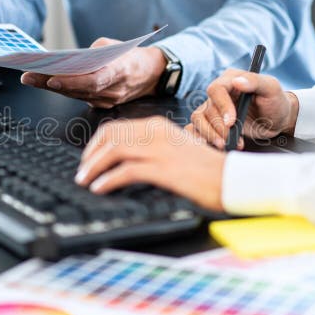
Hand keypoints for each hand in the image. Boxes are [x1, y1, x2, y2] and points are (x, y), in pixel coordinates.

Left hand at [20, 40, 166, 108]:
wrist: (151, 73)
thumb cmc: (130, 56)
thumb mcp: (113, 45)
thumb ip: (92, 52)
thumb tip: (68, 59)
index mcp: (121, 71)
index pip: (94, 80)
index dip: (72, 81)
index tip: (51, 78)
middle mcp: (114, 90)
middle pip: (78, 89)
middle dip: (50, 83)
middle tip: (28, 76)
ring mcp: (108, 101)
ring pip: (76, 94)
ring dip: (51, 87)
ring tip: (31, 78)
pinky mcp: (103, 104)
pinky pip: (80, 97)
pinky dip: (63, 90)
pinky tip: (46, 83)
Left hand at [75, 116, 226, 210]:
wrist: (232, 179)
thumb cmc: (208, 170)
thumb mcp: (176, 150)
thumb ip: (153, 150)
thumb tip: (126, 161)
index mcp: (159, 126)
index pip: (117, 128)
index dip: (97, 143)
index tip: (88, 158)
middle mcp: (157, 133)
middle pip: (110, 136)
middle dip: (90, 155)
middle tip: (82, 172)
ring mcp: (160, 149)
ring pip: (113, 151)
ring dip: (93, 167)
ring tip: (84, 181)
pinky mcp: (164, 168)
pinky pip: (126, 171)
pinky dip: (108, 180)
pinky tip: (100, 188)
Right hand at [187, 69, 298, 149]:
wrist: (278, 120)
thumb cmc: (276, 102)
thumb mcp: (271, 88)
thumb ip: (255, 82)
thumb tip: (238, 81)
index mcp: (230, 80)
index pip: (216, 90)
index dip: (222, 106)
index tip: (231, 122)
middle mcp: (218, 94)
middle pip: (206, 109)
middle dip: (218, 127)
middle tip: (230, 138)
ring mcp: (213, 109)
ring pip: (198, 120)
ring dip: (209, 134)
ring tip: (225, 145)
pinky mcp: (211, 124)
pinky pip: (196, 129)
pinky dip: (200, 138)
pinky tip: (212, 146)